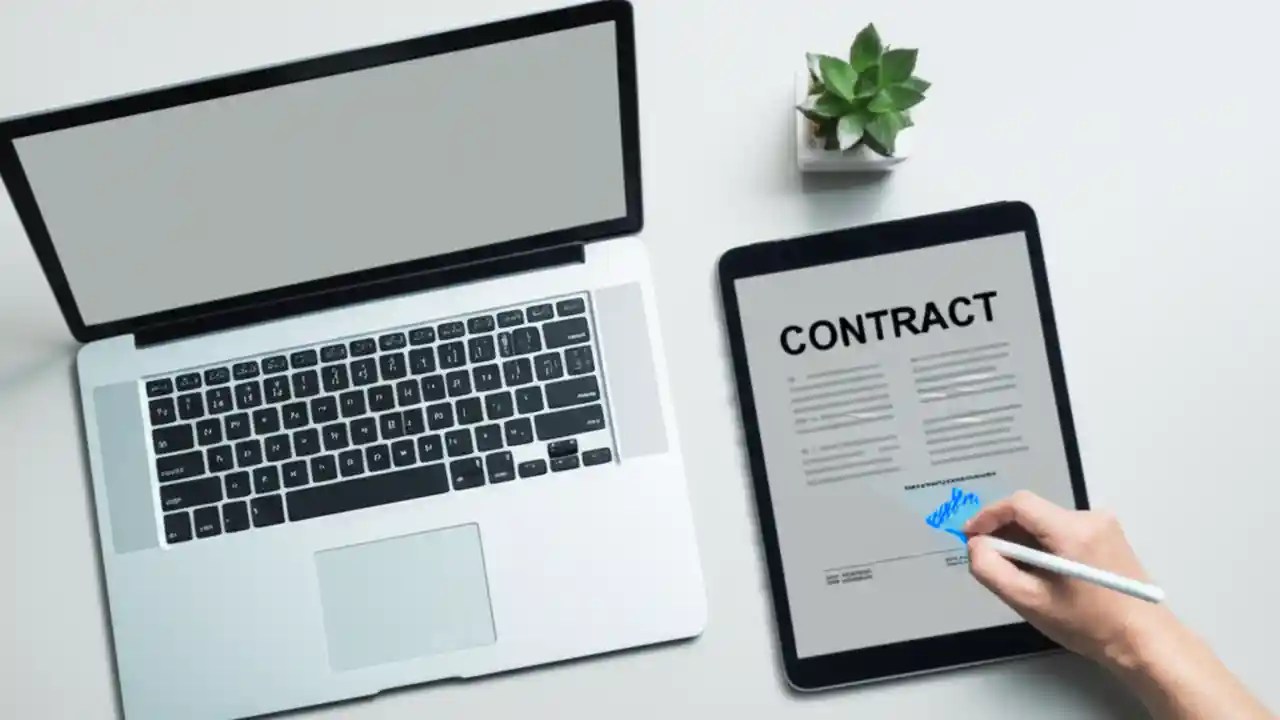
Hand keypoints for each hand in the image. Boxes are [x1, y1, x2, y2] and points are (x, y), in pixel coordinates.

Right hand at [963, 491, 1171, 667]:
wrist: (1143, 640)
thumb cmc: (1089, 625)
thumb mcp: (1030, 602)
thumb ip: (992, 570)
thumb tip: (976, 545)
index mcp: (1072, 530)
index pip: (1019, 503)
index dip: (987, 515)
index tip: (969, 535)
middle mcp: (1091, 518)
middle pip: (1033, 512)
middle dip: (1005, 532)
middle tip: (989, 560)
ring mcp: (1104, 525)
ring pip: (1047, 523)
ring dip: (1026, 541)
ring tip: (1019, 573)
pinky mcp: (1109, 536)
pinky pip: (1064, 531)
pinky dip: (1045, 545)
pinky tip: (1044, 574)